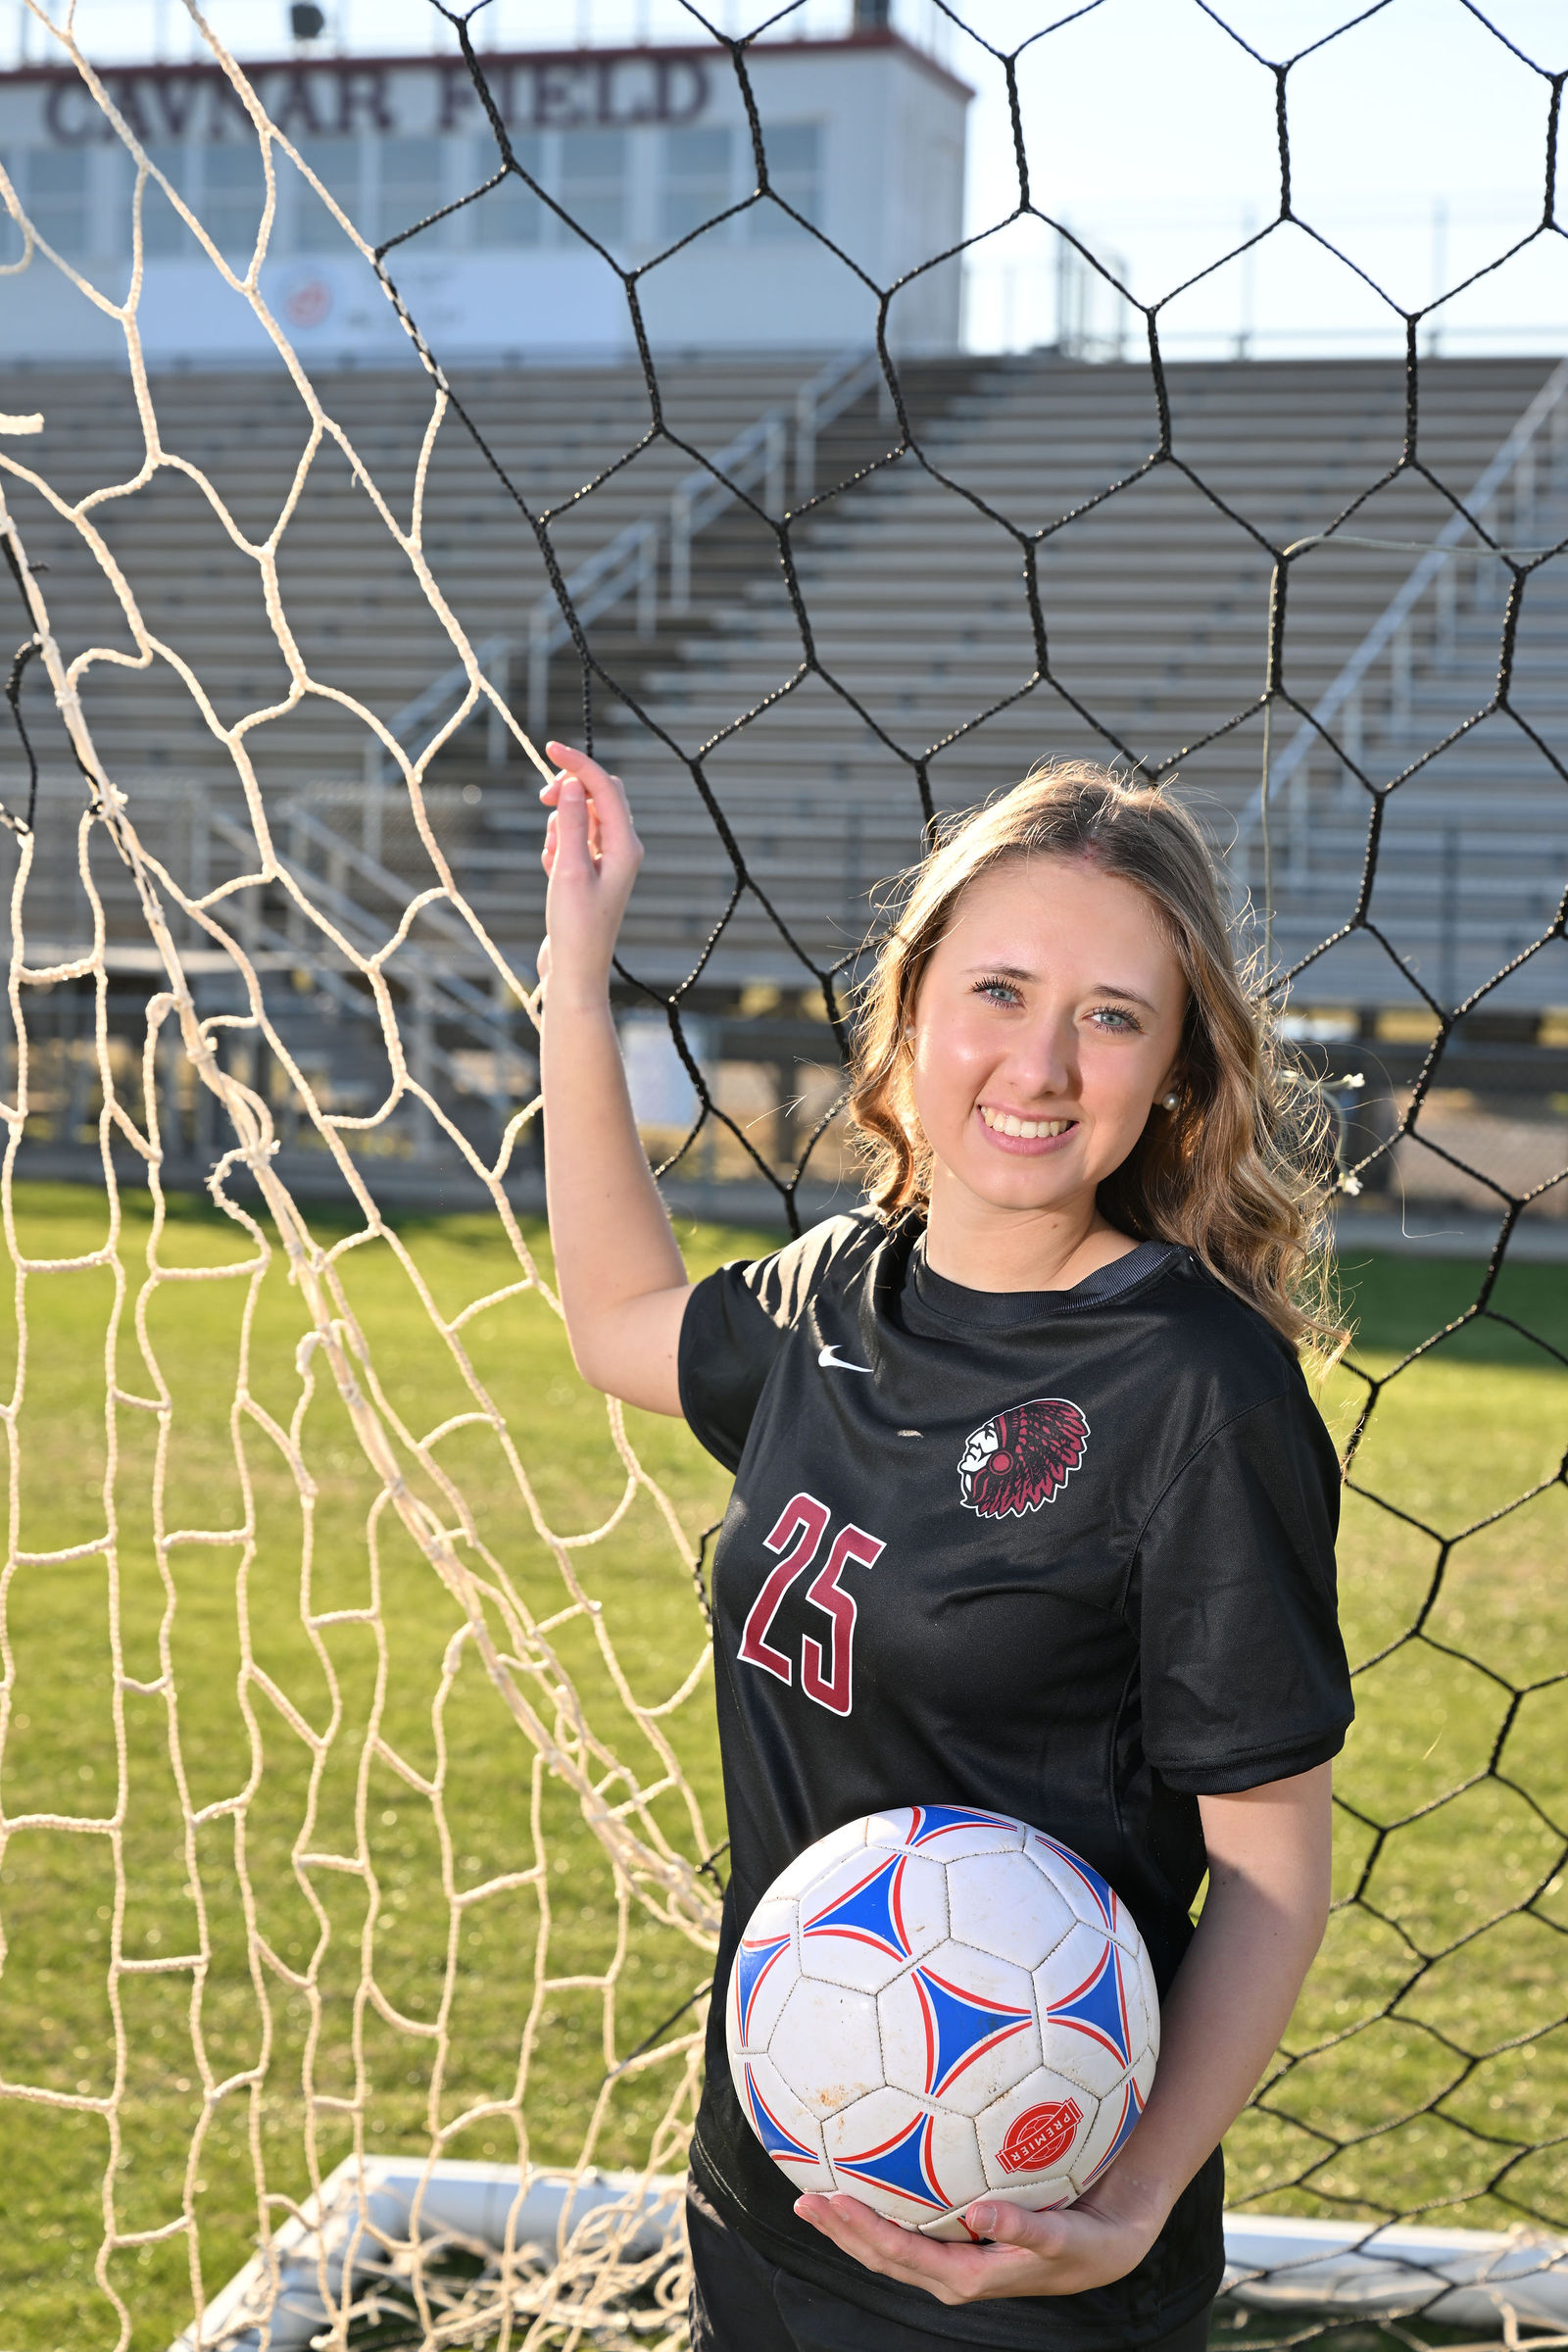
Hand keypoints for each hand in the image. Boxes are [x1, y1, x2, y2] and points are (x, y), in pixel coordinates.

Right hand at [537, 742, 642, 1004]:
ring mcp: (608, 863)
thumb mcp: (569, 870)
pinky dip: (559, 844)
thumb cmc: (575, 927)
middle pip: (600, 796)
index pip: (605, 787)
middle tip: (543, 802)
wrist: (575, 971)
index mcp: (626, 846)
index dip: (578, 763)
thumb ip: (572, 824)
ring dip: (562, 823)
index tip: (549, 747)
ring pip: (584, 817)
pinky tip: (551, 869)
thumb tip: (575, 785)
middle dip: (570, 792)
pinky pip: (575, 841)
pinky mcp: (591, 875)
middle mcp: (623, 850)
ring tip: (552, 857)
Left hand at [792, 2181, 1162, 2306]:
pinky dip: (879, 2216)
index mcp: (967, 2277)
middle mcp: (950, 2276)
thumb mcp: (1061, 2237)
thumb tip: (982, 2211)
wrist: (1104, 2248)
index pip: (901, 2255)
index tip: (832, 2201)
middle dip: (841, 2231)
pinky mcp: (958, 2249)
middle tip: (804, 2200)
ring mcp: (951, 2265)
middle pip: (881, 2256)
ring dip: (851, 2228)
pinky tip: (866, 2188)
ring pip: (888, 2250)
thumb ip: (1022, 2226)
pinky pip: (909, 2235)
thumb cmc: (1083, 2241)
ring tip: (815, 2200)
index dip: (862, 2230)